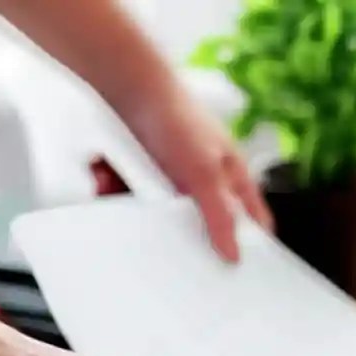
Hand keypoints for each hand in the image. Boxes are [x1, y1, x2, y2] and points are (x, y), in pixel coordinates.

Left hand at [116, 91, 272, 262]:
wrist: (127, 82)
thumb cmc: (178, 117)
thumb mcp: (204, 173)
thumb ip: (219, 216)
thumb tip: (234, 256)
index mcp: (232, 180)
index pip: (252, 223)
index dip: (249, 247)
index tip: (235, 273)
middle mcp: (204, 181)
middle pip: (198, 225)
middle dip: (174, 231)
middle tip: (160, 245)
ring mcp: (171, 177)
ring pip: (156, 214)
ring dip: (135, 206)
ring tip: (117, 187)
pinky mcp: (141, 171)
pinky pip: (128, 196)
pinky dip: (114, 188)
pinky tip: (104, 177)